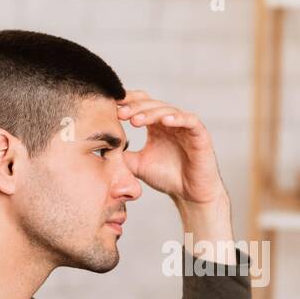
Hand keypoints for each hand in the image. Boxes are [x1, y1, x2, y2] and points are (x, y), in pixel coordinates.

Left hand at [117, 89, 225, 205]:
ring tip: (135, 120)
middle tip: (119, 112)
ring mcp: (185, 126)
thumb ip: (121, 154)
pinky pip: (190, 121)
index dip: (127, 103)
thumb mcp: (136, 164)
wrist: (189, 195)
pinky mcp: (199, 134)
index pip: (141, 105)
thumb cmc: (165, 177)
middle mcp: (170, 122)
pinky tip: (164, 121)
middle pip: (152, 104)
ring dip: (151, 113)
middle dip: (134, 107)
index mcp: (155, 126)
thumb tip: (99, 148)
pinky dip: (178, 118)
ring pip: (168, 110)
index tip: (109, 107)